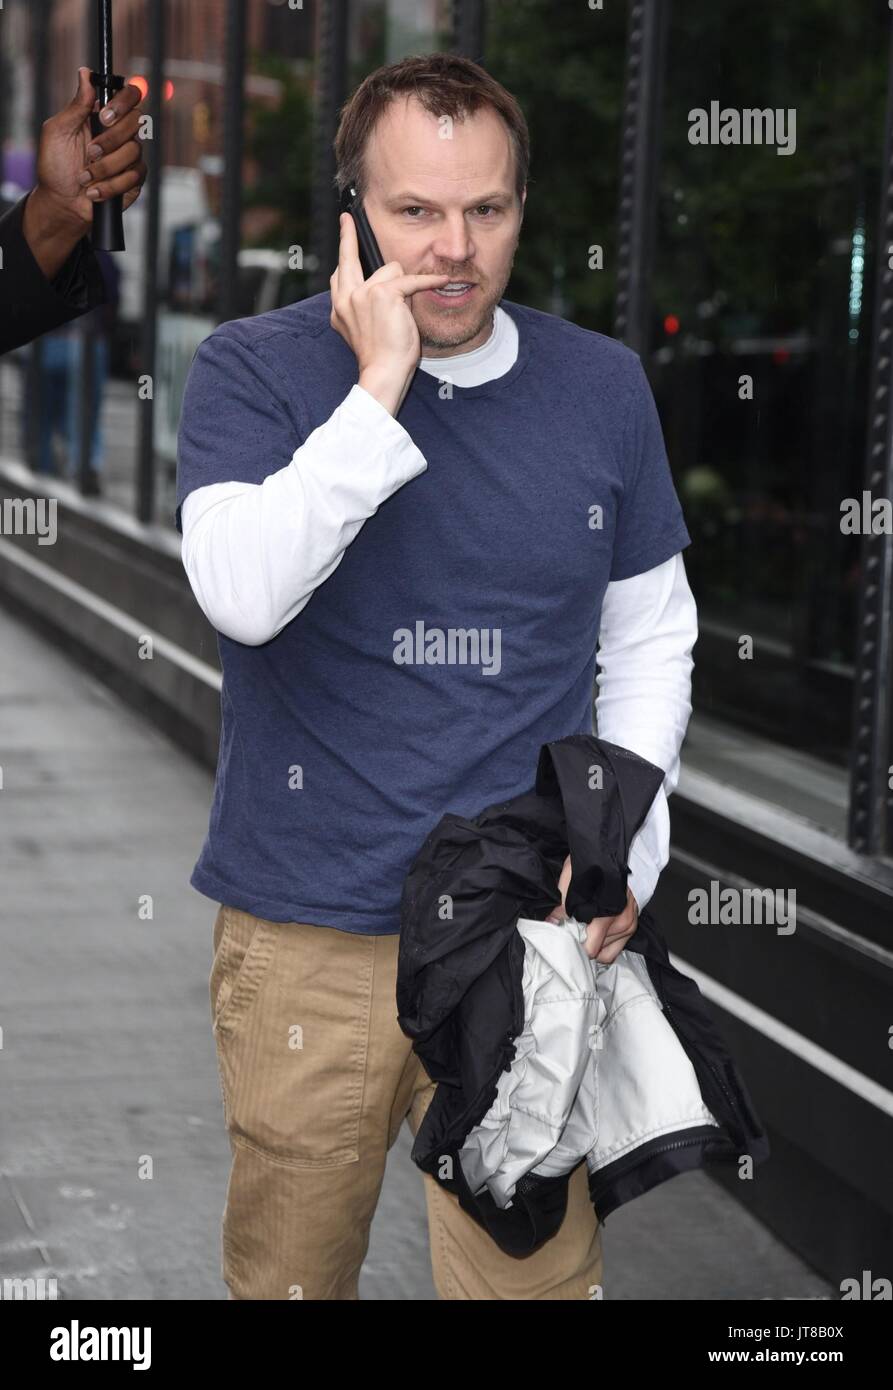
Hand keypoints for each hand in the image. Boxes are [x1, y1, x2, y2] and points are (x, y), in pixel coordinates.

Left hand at [23, 67, 146, 277]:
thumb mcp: (58, 130)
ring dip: (106, 167)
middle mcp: (120, 133)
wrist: (62, 203)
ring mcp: (129, 156)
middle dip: (111, 140)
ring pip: (134, 152)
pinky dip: (110, 186)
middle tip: (90, 152)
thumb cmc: (56, 166)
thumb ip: (76, 105)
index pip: (129, 96)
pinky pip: (134, 177)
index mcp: (103, 116)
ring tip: (85, 176)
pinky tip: (94, 191)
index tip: (103, 117)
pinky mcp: (134, 180)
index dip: (123, 101)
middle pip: (136, 122)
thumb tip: (86, 74)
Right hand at [330, 210, 451, 413]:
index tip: (343, 230)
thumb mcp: (367, 330)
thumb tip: (392, 285)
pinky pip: (412, 280)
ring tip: (405, 313)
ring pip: (391, 270)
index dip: (344, 252)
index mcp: (340, 309)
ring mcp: (362, 294)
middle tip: (347, 219)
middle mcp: (346, 299)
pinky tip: (441, 280)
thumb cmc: (381, 358)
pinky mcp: (384, 294)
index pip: (339, 274)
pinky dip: (429, 282)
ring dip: (404, 287)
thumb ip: (369, 306)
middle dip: (347, 235)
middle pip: (347, 258)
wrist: (383, 373)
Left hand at [544, 854, 638, 963]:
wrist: (615, 851)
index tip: (566, 940)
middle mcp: (621, 923)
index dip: (575, 946)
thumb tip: (550, 921)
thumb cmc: (596, 861)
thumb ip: (561, 902)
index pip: (591, 949)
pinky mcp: (633, 924)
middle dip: (585, 945)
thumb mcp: (571, 877)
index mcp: (606, 915)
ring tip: (587, 930)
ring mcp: (629, 925)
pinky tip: (597, 930)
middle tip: (574, 934)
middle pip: (598, 953)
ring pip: (608, 952)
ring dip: (596, 945)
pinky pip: (618, 946)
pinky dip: (606, 942)